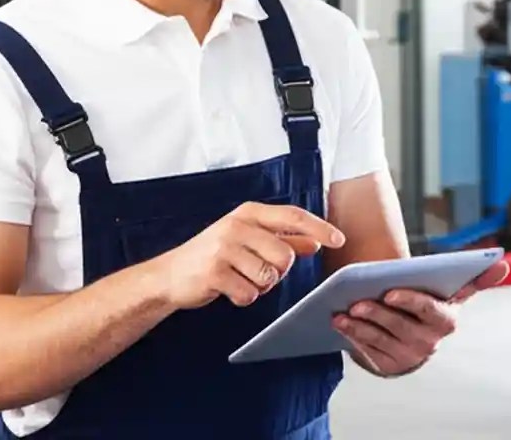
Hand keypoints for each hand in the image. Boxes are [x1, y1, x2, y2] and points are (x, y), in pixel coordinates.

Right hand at [156, 202, 345, 310]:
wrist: (171, 275)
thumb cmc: (215, 255)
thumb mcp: (248, 240)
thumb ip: (283, 239)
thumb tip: (315, 243)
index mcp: (248, 213)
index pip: (293, 216)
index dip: (319, 228)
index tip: (339, 241)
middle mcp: (237, 226)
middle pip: (285, 255)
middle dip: (279, 272)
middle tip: (259, 272)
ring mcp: (224, 249)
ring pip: (269, 277)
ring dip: (260, 286)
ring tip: (241, 279)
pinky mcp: (214, 272)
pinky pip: (249, 293)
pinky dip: (244, 297)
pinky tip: (229, 289)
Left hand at [332, 260, 509, 376]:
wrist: (411, 333)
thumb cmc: (429, 303)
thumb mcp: (450, 290)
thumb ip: (475, 278)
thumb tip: (504, 264)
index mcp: (447, 319)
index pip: (431, 310)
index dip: (411, 301)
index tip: (391, 291)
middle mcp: (431, 341)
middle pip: (401, 326)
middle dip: (379, 313)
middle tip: (359, 299)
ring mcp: (409, 356)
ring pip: (382, 339)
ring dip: (361, 325)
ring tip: (343, 310)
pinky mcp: (389, 365)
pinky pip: (367, 351)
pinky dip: (352, 335)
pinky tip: (339, 321)